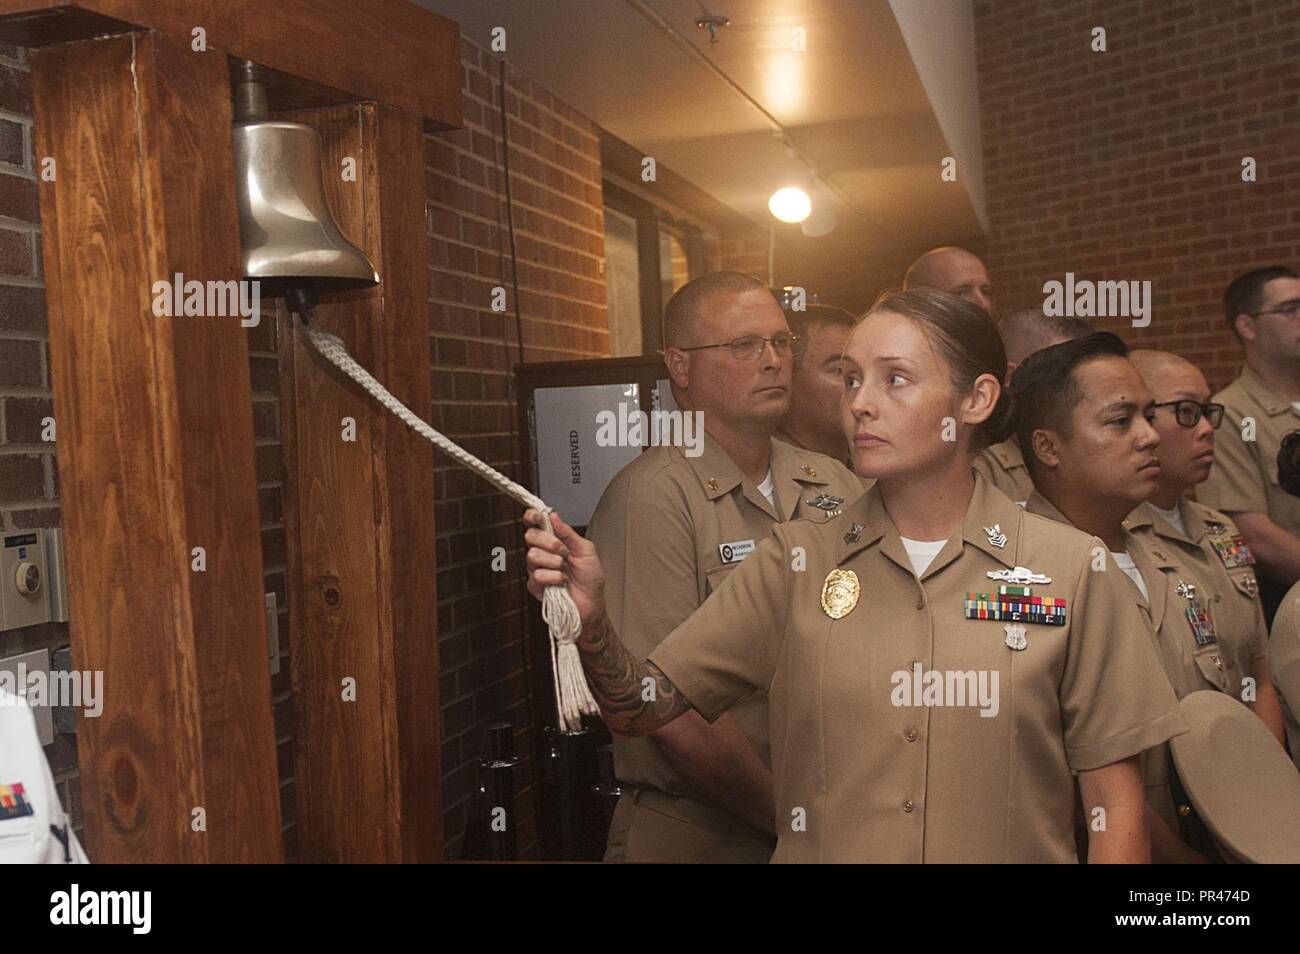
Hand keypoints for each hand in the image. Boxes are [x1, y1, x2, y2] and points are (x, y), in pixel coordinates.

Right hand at [523, 509, 605, 626]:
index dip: (532, 516)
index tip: (539, 516)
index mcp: (553, 540)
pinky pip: (537, 575)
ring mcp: (537, 569)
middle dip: (550, 542)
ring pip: (532, 555)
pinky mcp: (535, 586)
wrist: (592, 602)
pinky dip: (554, 578)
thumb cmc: (590, 578)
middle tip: (564, 552)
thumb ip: (568, 533)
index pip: (534, 523)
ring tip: (565, 570)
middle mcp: (542, 552)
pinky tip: (561, 582)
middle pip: (530, 536)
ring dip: (554, 562)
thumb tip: (554, 516)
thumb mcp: (586, 550)